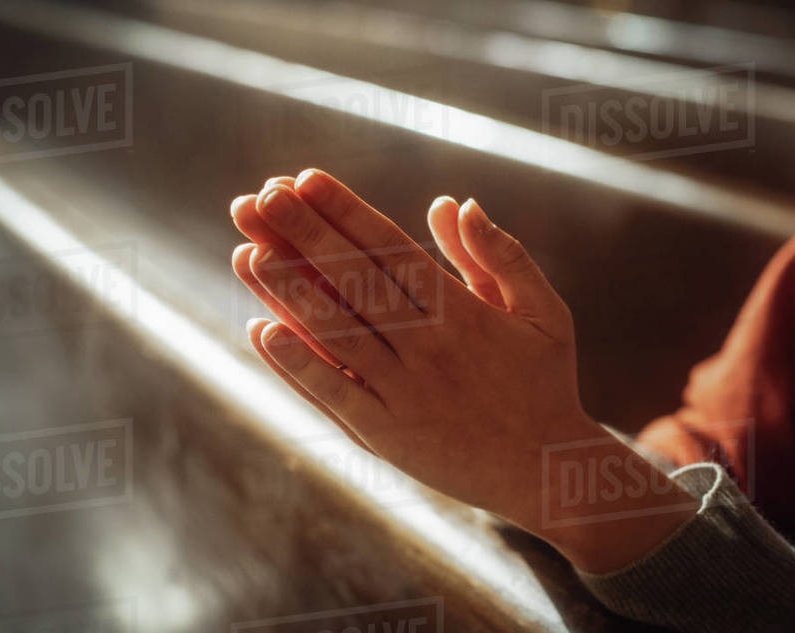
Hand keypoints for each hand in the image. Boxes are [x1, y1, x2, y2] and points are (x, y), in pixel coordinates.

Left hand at [230, 169, 694, 571]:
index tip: (306, 178)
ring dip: (289, 291)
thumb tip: (454, 203)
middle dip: (304, 235)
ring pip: (335, 333)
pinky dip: (297, 365)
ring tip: (248, 252)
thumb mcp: (542, 312)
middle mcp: (429, 348)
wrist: (546, 473)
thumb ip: (499, 256)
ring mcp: (403, 393)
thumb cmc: (544, 383)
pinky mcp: (385, 436)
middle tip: (261, 196)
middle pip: (354, 281)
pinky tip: (259, 331)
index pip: (392, 249)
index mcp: (464, 313)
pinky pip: (334, 394)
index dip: (346, 211)